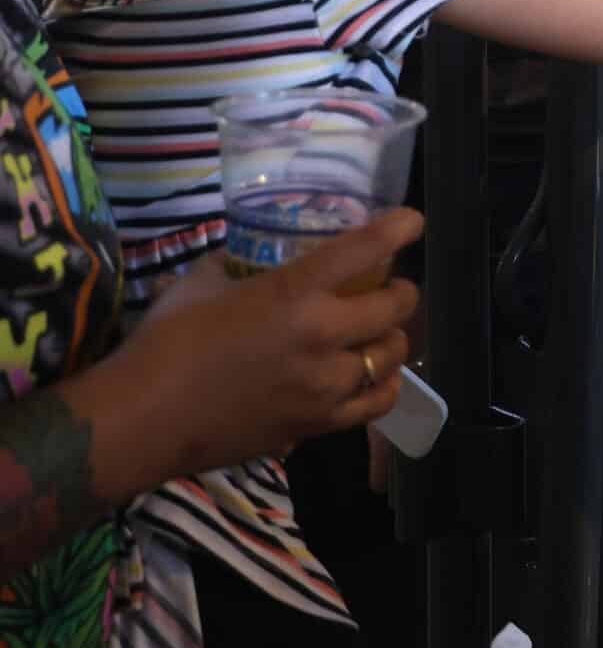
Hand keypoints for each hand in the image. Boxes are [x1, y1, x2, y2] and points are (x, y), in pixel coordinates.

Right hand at [124, 208, 421, 478]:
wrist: (144, 418)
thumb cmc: (167, 341)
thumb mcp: (204, 281)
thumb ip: (240, 264)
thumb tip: (251, 254)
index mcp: (294, 293)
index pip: (365, 249)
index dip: (399, 229)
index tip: (413, 221)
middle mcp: (321, 338)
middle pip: (396, 309)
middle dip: (402, 291)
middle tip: (392, 286)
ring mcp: (323, 387)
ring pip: (391, 359)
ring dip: (393, 340)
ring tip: (381, 333)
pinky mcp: (315, 427)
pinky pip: (374, 405)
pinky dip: (381, 386)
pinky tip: (370, 377)